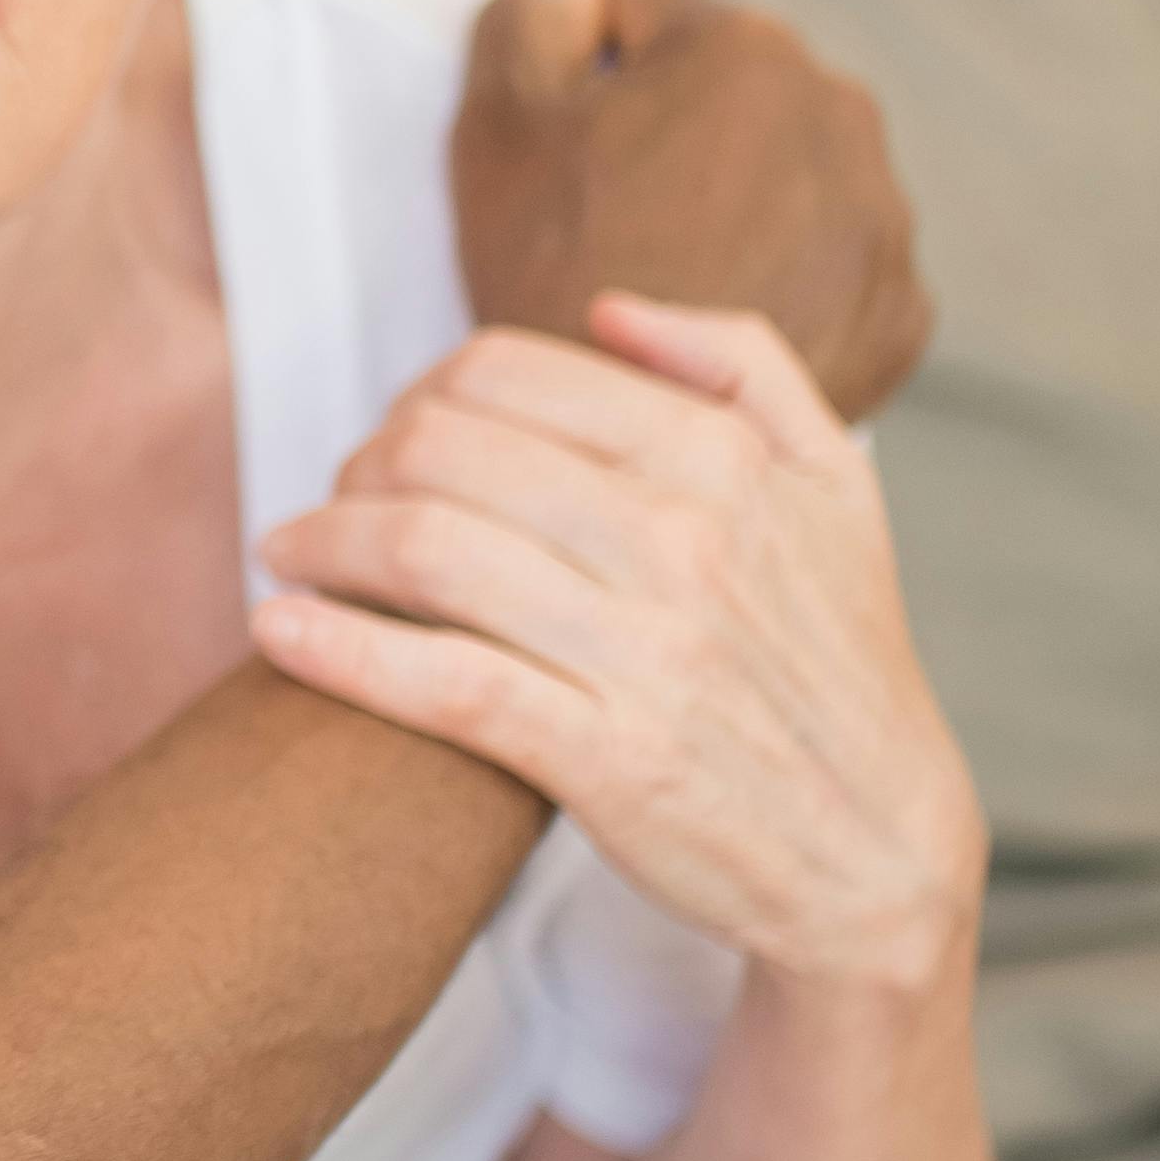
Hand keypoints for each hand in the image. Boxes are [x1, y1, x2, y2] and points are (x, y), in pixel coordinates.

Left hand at [247, 294, 984, 990]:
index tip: (392, 441)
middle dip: (359, 466)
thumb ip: (743, 365)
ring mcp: (646, 652)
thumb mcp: (838, 484)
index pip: (506, 375)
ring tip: (290, 557)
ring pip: (428, 552)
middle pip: (445, 450)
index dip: (419, 396)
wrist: (879, 852)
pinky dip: (338, 650)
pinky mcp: (608, 760)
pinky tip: (279, 633)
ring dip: (323, 543)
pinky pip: (442, 683)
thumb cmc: (840, 663)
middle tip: (332, 505)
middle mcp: (685, 540)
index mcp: (723, 458)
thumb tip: (610, 309)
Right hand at [453, 0, 926, 421]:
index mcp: (737, 44)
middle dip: (676, 125)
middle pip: (731, 84)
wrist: (633, 438)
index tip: (563, 133)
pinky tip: (724, 316)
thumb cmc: (550, 276)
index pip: (644, 4)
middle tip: (608, 213)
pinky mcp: (899, 307)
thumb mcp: (497, 124)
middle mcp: (836, 109)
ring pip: (792, 170)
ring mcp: (880, 214)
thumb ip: (531, 14)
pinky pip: (840, 263)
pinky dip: (794, 280)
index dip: (584, 62)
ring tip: (671, 272)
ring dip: (742, 197)